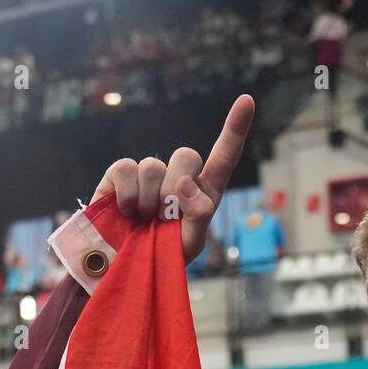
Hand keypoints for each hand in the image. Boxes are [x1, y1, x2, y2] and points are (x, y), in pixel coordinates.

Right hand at [90, 94, 255, 264]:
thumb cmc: (162, 256)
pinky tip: (126, 212)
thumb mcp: (189, 244)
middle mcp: (176, 176)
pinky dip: (127, 194)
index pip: (223, 158)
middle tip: (163, 217)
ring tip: (143, 220)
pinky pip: (125, 168)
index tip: (247, 101)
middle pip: (186, 155)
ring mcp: (148, 173)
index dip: (234, 129)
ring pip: (153, 165)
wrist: (124, 266)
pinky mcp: (120, 174)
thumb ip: (199, 216)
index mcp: (202, 193)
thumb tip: (185, 183)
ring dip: (148, 200)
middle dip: (175, 188)